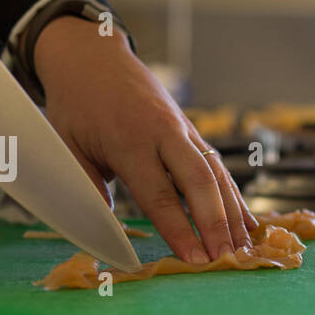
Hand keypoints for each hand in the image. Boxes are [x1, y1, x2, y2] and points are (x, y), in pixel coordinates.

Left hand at [33, 15, 257, 262]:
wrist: (91, 54)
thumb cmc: (75, 102)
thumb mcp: (67, 145)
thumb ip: (87, 188)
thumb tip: (105, 231)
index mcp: (129, 140)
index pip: (159, 195)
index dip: (179, 230)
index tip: (194, 260)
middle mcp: (164, 132)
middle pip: (200, 182)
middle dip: (217, 224)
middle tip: (227, 259)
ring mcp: (183, 129)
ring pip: (217, 173)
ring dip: (233, 213)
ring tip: (244, 248)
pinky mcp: (192, 131)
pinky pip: (218, 166)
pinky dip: (234, 196)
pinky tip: (247, 222)